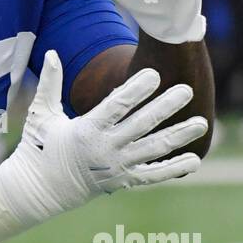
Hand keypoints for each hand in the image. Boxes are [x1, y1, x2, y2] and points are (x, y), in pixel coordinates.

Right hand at [0, 50, 205, 242]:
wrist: (40, 190)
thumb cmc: (40, 146)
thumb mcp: (41, 114)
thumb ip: (49, 84)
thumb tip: (51, 53)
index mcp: (86, 130)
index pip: (116, 106)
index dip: (136, 90)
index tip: (154, 74)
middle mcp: (104, 149)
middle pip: (141, 125)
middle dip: (166, 107)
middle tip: (187, 90)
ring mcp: (116, 167)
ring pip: (153, 150)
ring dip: (179, 137)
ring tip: (202, 123)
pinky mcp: (123, 181)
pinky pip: (153, 176)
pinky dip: (174, 169)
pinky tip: (195, 159)